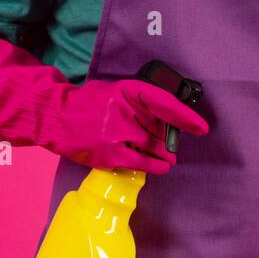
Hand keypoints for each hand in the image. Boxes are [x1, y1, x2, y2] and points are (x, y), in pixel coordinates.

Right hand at [59, 77, 209, 174]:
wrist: (58, 118)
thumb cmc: (90, 104)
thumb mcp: (116, 93)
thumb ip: (139, 103)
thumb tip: (167, 120)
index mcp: (127, 91)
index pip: (163, 103)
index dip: (184, 116)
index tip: (201, 127)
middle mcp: (124, 111)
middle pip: (160, 129)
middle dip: (168, 138)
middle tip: (171, 142)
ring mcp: (117, 134)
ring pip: (153, 146)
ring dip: (164, 152)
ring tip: (169, 155)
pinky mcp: (110, 155)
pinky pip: (141, 162)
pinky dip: (155, 165)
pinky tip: (163, 166)